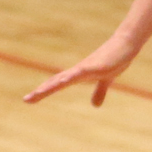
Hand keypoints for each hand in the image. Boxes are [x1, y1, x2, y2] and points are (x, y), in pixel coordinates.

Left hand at [23, 34, 140, 105]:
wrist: (125, 45)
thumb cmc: (114, 60)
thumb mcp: (106, 81)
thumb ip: (99, 92)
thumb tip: (95, 105)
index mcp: (77, 75)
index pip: (56, 84)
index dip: (43, 91)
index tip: (29, 99)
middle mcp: (76, 71)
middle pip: (55, 82)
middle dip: (41, 91)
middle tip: (26, 100)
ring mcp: (84, 68)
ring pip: (63, 78)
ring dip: (51, 85)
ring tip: (37, 93)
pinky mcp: (94, 66)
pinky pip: (80, 72)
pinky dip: (71, 77)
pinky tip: (63, 81)